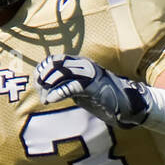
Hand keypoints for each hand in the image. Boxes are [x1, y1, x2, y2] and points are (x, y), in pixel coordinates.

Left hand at [34, 54, 149, 128]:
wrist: (127, 105)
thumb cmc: (103, 98)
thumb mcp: (81, 88)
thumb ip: (67, 84)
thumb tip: (45, 86)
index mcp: (80, 63)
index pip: (53, 59)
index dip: (42, 70)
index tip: (37, 83)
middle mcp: (84, 65)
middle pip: (55, 64)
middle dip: (43, 78)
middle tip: (40, 92)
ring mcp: (89, 75)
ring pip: (61, 73)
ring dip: (48, 87)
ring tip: (45, 99)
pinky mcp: (93, 87)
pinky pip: (71, 87)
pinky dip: (58, 93)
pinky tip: (51, 100)